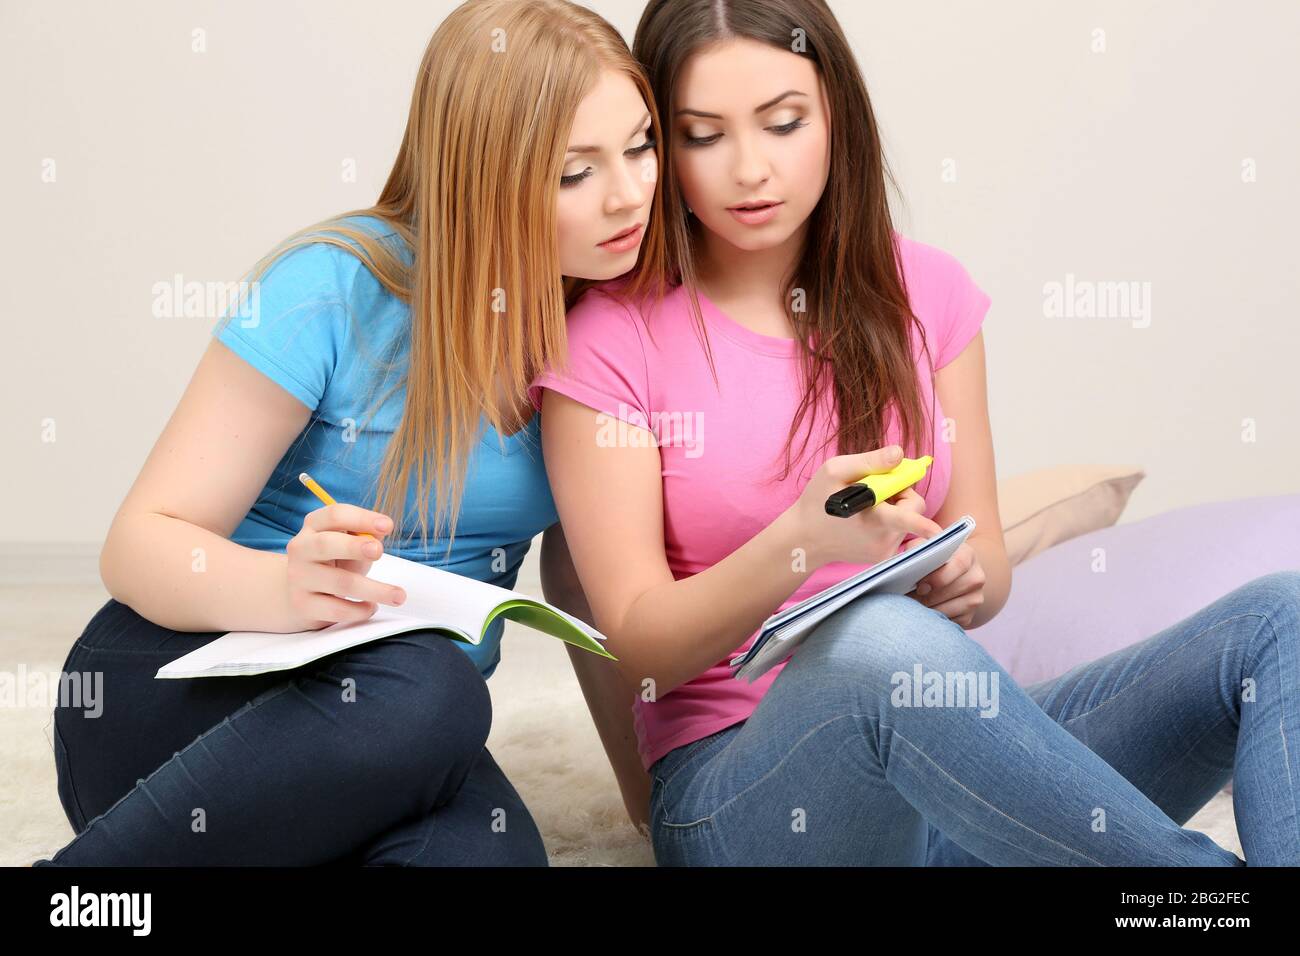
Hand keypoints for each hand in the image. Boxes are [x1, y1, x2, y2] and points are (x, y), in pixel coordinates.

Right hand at [284, 503, 406, 628]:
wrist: (301, 593)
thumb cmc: (334, 562)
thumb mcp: (348, 544)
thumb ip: (365, 535)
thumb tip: (381, 531)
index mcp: (314, 526)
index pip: (335, 515)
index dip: (362, 518)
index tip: (388, 526)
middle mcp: (301, 549)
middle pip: (326, 544)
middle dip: (354, 546)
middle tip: (379, 551)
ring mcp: (299, 578)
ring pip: (339, 582)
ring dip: (374, 590)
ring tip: (399, 596)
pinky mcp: (303, 605)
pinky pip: (337, 609)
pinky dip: (360, 610)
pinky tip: (372, 607)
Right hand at [788, 445, 944, 569]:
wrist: (805, 538)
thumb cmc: (818, 501)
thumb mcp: (835, 470)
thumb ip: (869, 461)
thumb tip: (899, 453)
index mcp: (872, 518)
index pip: (904, 519)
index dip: (922, 524)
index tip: (936, 532)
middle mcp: (882, 539)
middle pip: (914, 507)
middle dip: (901, 492)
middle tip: (876, 487)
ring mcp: (885, 551)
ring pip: (908, 519)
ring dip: (895, 506)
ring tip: (868, 506)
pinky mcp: (885, 557)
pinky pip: (901, 532)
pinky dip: (891, 522)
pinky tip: (869, 521)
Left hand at [903, 538, 984, 627]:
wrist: (945, 575)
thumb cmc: (931, 559)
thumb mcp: (925, 546)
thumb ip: (917, 547)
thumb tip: (907, 560)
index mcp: (967, 555)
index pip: (960, 564)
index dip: (939, 577)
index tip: (920, 586)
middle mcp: (976, 576)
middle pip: (955, 589)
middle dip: (928, 597)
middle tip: (908, 600)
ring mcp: (975, 598)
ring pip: (952, 609)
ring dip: (929, 610)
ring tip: (911, 607)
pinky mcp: (969, 615)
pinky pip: (951, 622)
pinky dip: (935, 620)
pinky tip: (922, 614)